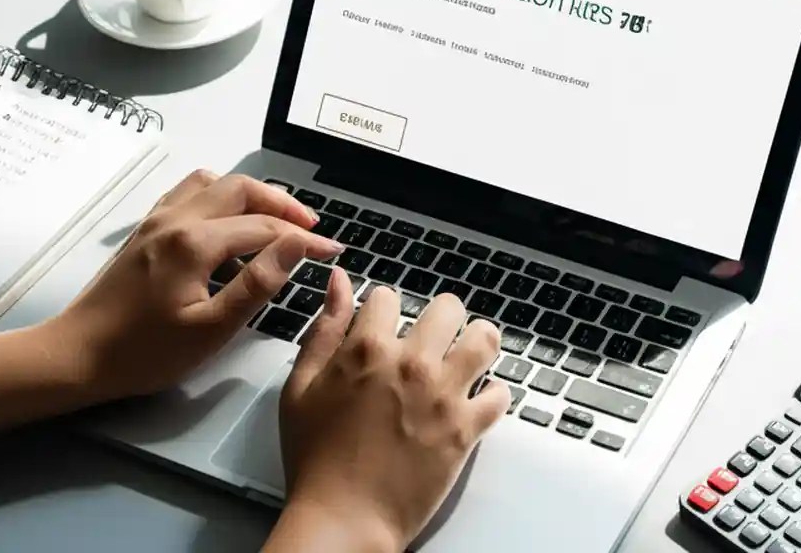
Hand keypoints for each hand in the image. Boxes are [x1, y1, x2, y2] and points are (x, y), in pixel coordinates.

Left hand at [42, 170, 343, 402]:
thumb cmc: (145, 353)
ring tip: (275, 221)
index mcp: (195, 243)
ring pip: (213, 184)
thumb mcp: (212, 329)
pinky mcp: (145, 231)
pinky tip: (227, 222)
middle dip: (283, 204)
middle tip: (311, 228)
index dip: (304, 238)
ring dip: (250, 195)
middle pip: (241, 189)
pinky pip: (189, 194)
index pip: (265, 229)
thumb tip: (295, 247)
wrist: (77, 356)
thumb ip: (258, 284)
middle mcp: (176, 219)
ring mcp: (157, 221)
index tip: (332, 251)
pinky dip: (219, 197)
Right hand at [275, 274, 509, 550]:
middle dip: (441, 318)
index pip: (388, 297)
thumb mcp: (300, 389)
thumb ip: (323, 331)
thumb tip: (338, 282)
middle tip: (436, 337)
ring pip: (485, 339)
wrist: (343, 518)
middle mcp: (410, 364)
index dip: (385, 310)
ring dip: (478, 343)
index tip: (387, 326)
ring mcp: (442, 395)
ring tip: (469, 354)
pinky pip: (500, 395)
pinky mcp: (465, 429)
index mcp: (366, 350)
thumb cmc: (315, 461)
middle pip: (447, 307)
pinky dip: (493, 396)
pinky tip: (478, 402)